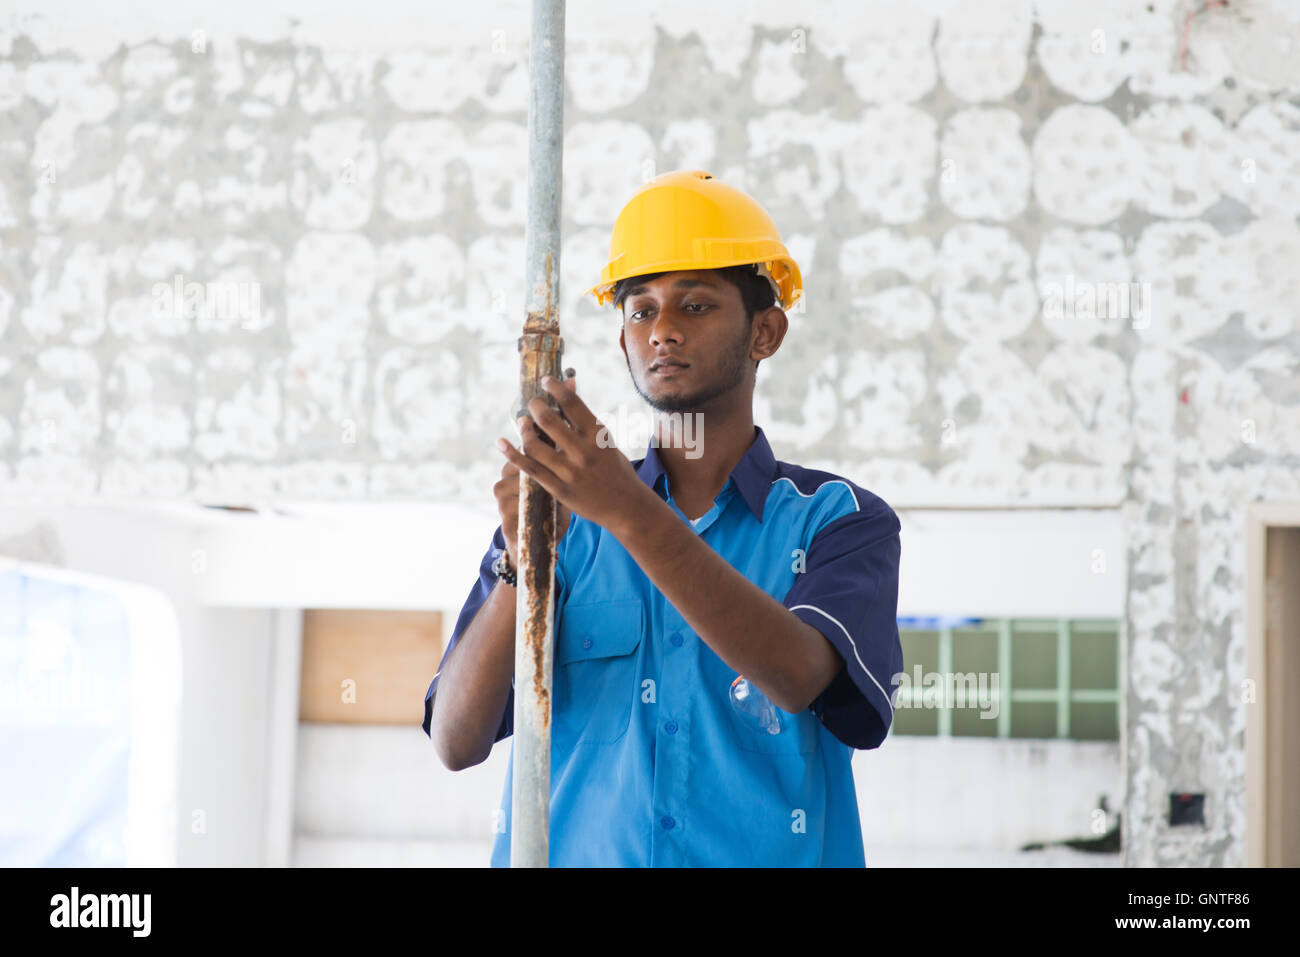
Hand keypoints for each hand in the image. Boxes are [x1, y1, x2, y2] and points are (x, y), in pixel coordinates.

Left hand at [494, 372, 650, 536]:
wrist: (626, 506)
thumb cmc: (615, 469)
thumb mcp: (605, 440)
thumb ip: (584, 418)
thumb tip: (568, 384)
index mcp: (598, 435)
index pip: (572, 403)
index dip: (555, 388)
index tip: (545, 380)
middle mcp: (583, 452)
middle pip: (548, 420)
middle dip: (535, 407)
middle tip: (532, 403)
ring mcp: (570, 472)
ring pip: (534, 445)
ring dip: (523, 430)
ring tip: (522, 423)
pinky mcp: (559, 489)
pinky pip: (530, 469)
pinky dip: (512, 454)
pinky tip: (501, 443)